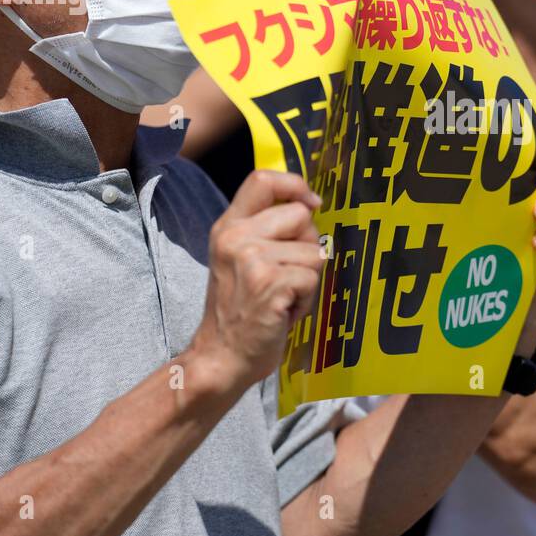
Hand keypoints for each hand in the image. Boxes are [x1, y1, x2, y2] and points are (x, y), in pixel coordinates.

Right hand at [190, 170, 325, 390]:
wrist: (222, 356)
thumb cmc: (241, 310)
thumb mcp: (240, 258)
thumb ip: (265, 229)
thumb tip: (310, 206)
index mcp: (227, 226)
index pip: (263, 178)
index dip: (295, 185)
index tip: (312, 204)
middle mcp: (235, 236)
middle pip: (301, 215)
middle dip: (307, 246)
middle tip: (285, 275)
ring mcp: (251, 258)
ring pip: (313, 252)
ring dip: (307, 279)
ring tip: (281, 297)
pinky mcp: (269, 282)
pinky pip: (313, 278)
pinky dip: (306, 300)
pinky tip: (283, 312)